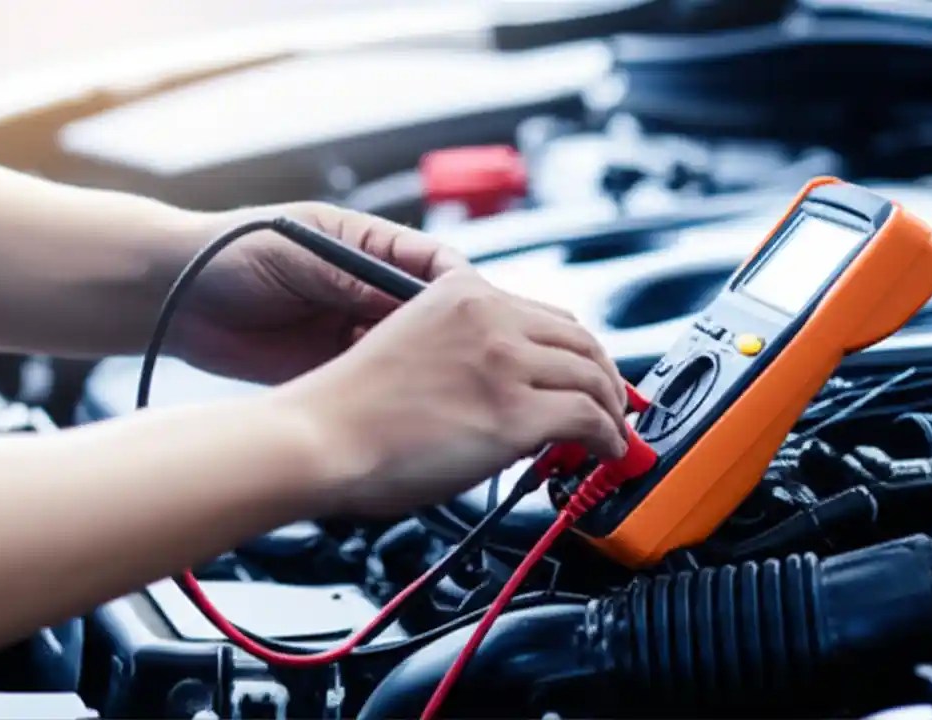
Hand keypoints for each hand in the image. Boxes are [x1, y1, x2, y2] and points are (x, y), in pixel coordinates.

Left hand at [170, 202, 468, 383]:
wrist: (169, 297)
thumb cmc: (226, 252)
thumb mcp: (299, 254)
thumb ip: (353, 275)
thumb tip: (409, 298)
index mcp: (366, 248)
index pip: (432, 265)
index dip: (459, 288)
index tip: (478, 309)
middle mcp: (367, 290)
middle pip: (430, 315)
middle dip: (450, 335)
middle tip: (471, 359)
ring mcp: (352, 331)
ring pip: (410, 352)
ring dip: (424, 369)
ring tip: (441, 388)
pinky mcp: (333, 369)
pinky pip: (375, 382)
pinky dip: (392, 394)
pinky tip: (405, 405)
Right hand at [272, 268, 629, 514]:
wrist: (318, 438)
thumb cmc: (349, 409)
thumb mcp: (414, 344)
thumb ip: (467, 350)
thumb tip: (509, 387)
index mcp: (463, 294)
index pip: (546, 315)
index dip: (576, 349)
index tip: (584, 371)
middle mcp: (491, 318)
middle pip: (581, 340)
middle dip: (605, 375)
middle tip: (611, 404)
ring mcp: (506, 364)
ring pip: (594, 377)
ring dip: (611, 409)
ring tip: (613, 434)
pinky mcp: (515, 414)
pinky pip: (590, 420)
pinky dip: (609, 438)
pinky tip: (606, 453)